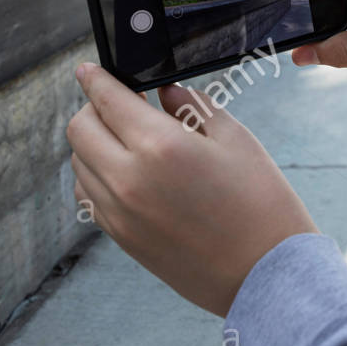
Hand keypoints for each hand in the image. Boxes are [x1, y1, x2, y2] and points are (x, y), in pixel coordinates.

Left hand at [67, 64, 317, 316]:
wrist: (267, 275)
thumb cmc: (262, 204)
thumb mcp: (236, 139)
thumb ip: (194, 107)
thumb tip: (166, 94)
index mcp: (159, 145)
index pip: (106, 99)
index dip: (94, 78)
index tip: (89, 69)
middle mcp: (128, 179)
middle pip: (80, 129)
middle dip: (94, 107)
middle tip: (121, 104)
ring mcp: (120, 213)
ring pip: (79, 163)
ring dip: (93, 143)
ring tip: (126, 139)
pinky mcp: (122, 239)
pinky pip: (90, 196)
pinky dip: (97, 175)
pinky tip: (127, 172)